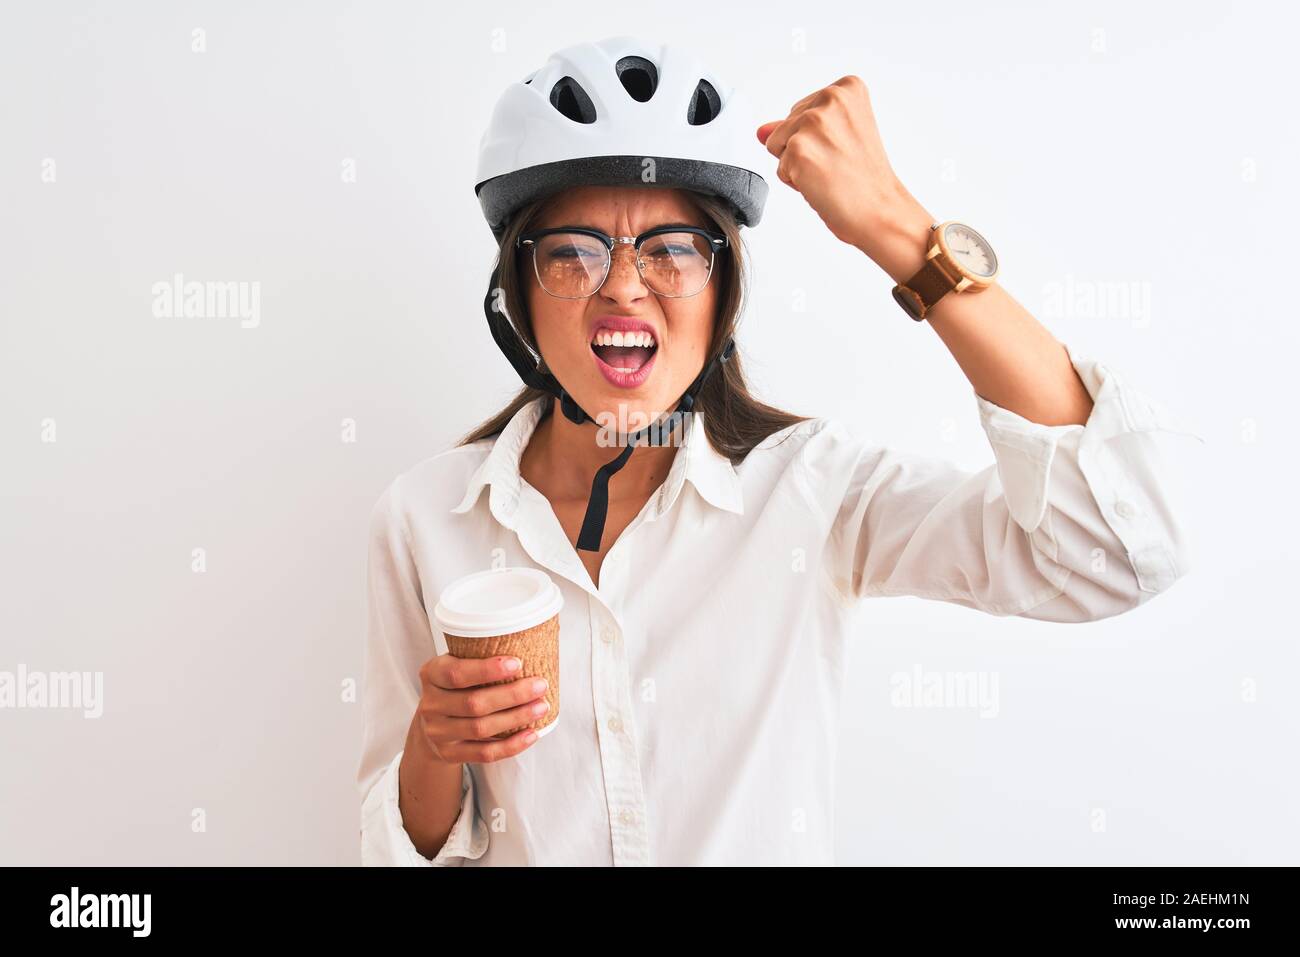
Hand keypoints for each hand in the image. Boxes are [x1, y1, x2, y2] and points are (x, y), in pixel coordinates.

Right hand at [414, 653, 550, 763]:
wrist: (433, 725)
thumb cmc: (457, 687)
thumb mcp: (457, 665)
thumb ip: (479, 658)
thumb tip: (531, 647)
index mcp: (431, 674)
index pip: (456, 673)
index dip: (487, 670)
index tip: (517, 664)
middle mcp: (430, 705)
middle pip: (474, 703)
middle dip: (512, 695)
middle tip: (540, 686)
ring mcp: (437, 732)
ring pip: (481, 729)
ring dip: (516, 718)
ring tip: (541, 707)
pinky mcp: (449, 754)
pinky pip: (484, 753)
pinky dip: (511, 745)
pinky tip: (531, 734)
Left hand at [757, 75, 929, 269]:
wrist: (879, 209)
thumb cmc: (865, 178)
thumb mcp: (836, 138)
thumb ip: (796, 126)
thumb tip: (760, 130)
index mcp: (847, 87)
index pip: (802, 110)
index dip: (817, 137)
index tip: (844, 148)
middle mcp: (830, 98)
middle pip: (786, 125)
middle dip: (804, 149)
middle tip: (837, 163)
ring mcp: (814, 122)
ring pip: (777, 145)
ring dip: (797, 165)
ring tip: (829, 172)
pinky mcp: (799, 149)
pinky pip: (779, 167)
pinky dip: (796, 182)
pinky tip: (822, 183)